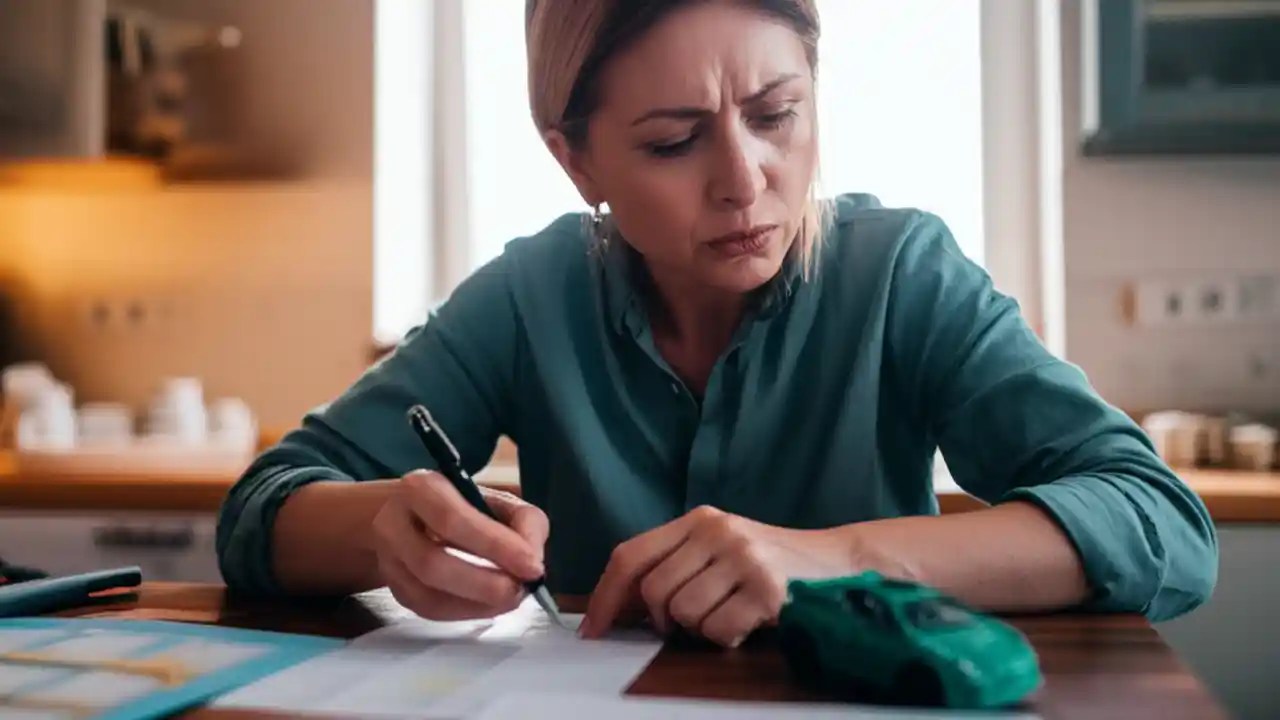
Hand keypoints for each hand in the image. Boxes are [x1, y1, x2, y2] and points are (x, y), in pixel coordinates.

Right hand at [371, 470, 548, 620]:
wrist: (412, 518)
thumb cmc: (462, 506)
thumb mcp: (496, 499)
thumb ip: (524, 522)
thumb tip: (532, 560)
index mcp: (421, 488)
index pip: (453, 520)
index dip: (495, 546)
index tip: (532, 566)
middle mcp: (393, 523)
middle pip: (432, 564)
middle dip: (484, 584)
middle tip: (521, 590)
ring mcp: (388, 561)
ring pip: (427, 596)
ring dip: (477, 603)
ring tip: (511, 598)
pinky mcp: (395, 590)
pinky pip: (429, 610)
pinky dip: (466, 612)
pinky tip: (490, 605)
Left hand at [582, 506, 854, 646]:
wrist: (841, 562)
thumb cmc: (774, 563)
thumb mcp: (722, 549)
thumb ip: (678, 563)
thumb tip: (623, 605)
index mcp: (700, 519)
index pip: (631, 555)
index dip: (606, 596)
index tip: (593, 629)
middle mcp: (718, 531)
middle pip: (653, 591)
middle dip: (662, 620)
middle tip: (687, 624)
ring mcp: (743, 557)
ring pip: (684, 613)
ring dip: (702, 629)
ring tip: (730, 613)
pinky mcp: (767, 589)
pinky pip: (718, 630)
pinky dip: (728, 637)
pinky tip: (749, 622)